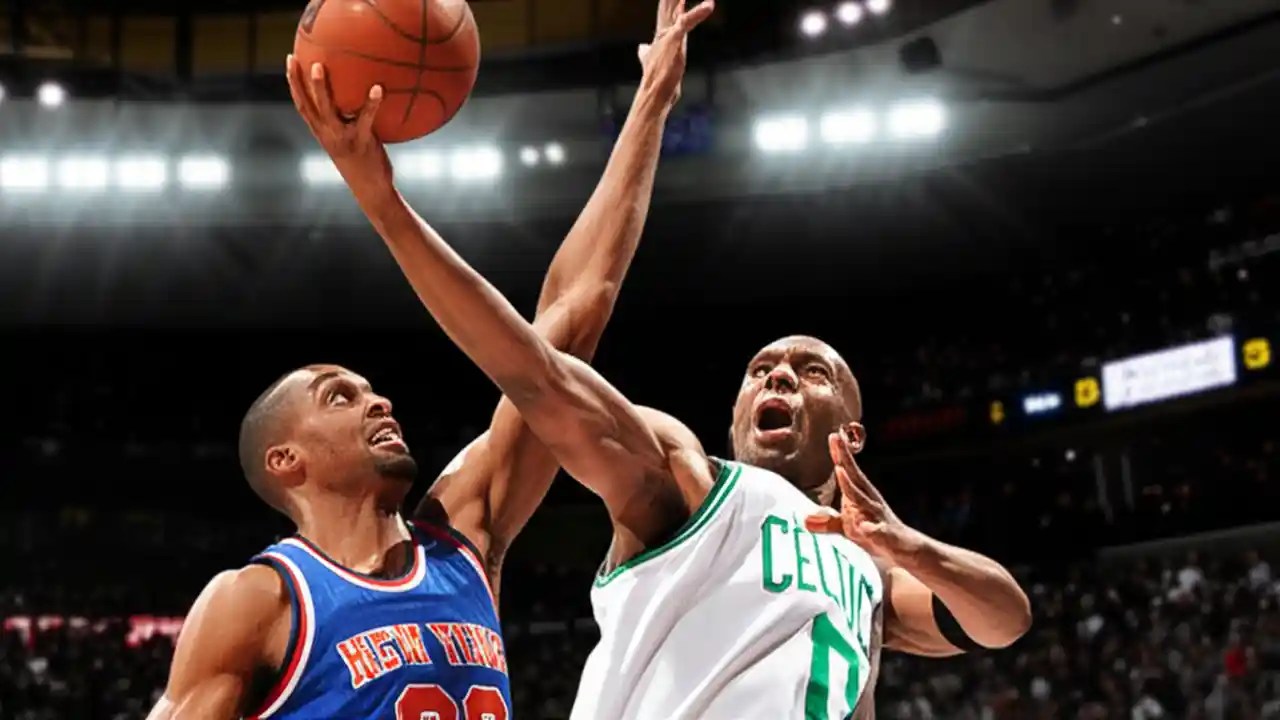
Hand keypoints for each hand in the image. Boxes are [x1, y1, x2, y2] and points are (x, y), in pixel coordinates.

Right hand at [286, 54, 392, 195]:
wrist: (372, 190)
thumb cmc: (364, 163)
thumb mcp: (350, 140)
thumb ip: (350, 121)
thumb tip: (359, 95)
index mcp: (322, 132)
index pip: (302, 105)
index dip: (294, 84)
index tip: (291, 61)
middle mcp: (327, 134)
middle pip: (307, 104)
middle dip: (298, 81)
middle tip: (296, 58)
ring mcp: (342, 138)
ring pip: (326, 110)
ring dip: (321, 88)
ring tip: (321, 65)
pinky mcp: (361, 142)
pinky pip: (365, 118)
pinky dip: (371, 103)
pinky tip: (377, 88)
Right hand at [637, 0, 714, 107]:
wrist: (655, 91)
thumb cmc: (657, 77)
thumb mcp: (650, 60)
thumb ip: (646, 52)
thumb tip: (642, 48)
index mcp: (662, 33)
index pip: (665, 8)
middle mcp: (664, 31)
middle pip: (669, 4)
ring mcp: (669, 34)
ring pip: (677, 8)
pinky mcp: (676, 40)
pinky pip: (688, 21)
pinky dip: (698, 12)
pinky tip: (709, 5)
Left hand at [804, 427, 925, 565]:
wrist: (904, 549)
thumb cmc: (874, 533)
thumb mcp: (848, 527)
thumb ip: (828, 523)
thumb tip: (805, 520)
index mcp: (860, 496)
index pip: (848, 472)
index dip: (840, 455)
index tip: (833, 435)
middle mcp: (869, 501)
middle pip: (855, 478)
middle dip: (845, 459)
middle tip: (836, 439)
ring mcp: (878, 516)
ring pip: (863, 500)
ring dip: (851, 486)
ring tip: (839, 471)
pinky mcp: (885, 534)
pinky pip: (878, 531)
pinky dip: (871, 528)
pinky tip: (864, 528)